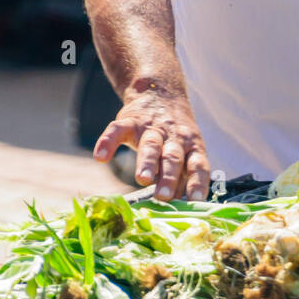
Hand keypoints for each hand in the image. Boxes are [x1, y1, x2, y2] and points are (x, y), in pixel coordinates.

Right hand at [93, 83, 210, 200]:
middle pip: (172, 158)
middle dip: (169, 177)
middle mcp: (174, 138)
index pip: (198, 166)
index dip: (198, 182)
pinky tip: (100, 157)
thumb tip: (177, 203)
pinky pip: (118, 130)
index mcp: (192, 146)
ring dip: (147, 163)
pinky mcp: (130, 121)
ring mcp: (151, 128)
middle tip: (164, 196)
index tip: (196, 200)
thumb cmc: (174, 136)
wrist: (160, 95)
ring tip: (143, 180)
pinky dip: (108, 142)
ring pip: (150, 145)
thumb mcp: (185, 151)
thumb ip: (181, 177)